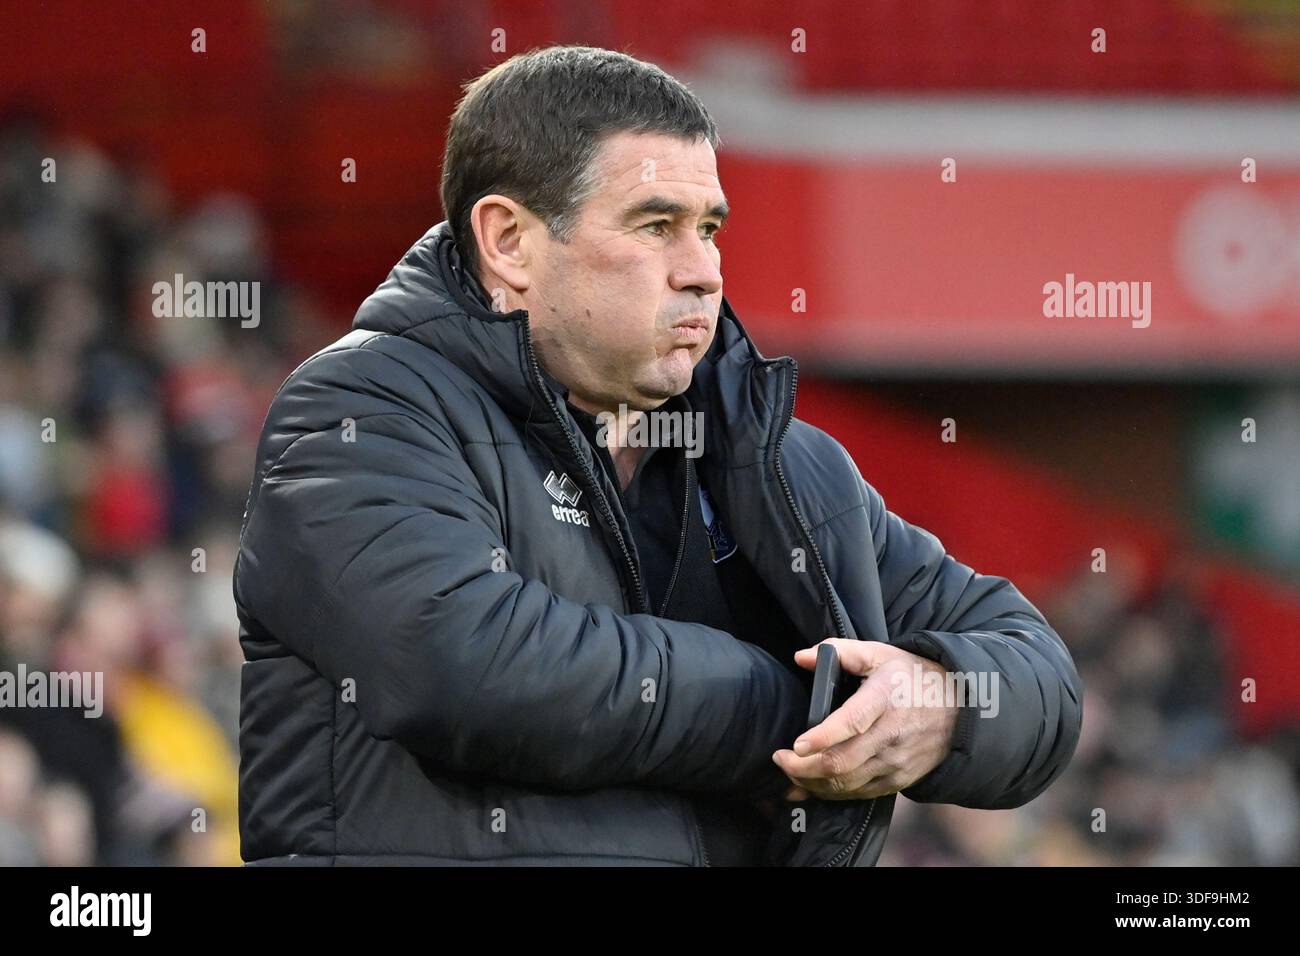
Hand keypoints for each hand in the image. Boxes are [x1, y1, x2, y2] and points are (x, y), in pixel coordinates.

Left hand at [772, 638, 959, 800]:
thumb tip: (802, 657)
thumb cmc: (912, 677)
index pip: (852, 722)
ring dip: (812, 783)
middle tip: (779, 759)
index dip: (822, 737)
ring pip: (847, 784)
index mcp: (885, 699)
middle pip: (843, 763)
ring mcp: (896, 762)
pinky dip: (831, 794)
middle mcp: (892, 734)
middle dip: (803, 768)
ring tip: (790, 771)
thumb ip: (839, 652)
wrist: (960, 708)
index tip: (795, 745)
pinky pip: (859, 794)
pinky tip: (810, 787)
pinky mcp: (898, 779)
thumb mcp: (880, 654)